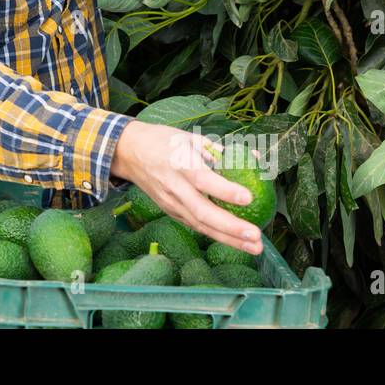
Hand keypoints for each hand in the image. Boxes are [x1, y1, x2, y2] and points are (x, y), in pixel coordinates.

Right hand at [110, 120, 264, 254]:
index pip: (202, 180)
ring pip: (200, 225)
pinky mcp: (170, 211)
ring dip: (228, 239)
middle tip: (256, 236)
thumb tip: (255, 160)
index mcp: (179, 162)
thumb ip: (219, 151)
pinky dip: (216, 235)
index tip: (248, 198)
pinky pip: (195, 225)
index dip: (225, 190)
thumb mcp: (189, 137)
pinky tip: (236, 242)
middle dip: (230, 227)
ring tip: (254, 247)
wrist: (129, 153)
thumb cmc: (163, 141)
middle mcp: (174, 186)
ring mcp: (170, 202)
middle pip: (202, 211)